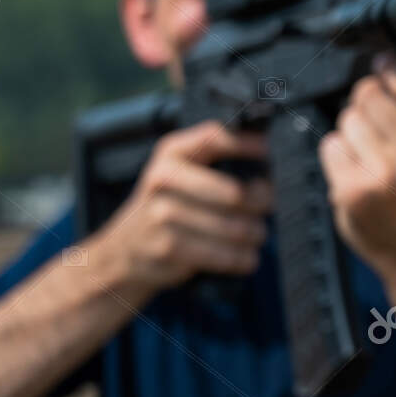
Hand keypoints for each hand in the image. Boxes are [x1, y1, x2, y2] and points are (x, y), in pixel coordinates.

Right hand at [84, 122, 271, 292]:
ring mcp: (162, 215)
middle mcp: (164, 178)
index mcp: (172, 152)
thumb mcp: (183, 170)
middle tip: (269, 207)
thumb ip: (218, 155)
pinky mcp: (168, 248)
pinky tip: (246, 256)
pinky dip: (242, 259)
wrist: (124, 249)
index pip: (216, 137)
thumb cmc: (169, 205)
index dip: (249, 145)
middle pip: (236, 193)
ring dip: (256, 235)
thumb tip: (271, 151)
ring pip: (235, 228)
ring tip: (257, 234)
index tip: (271, 152)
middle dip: (263, 203)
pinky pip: (223, 255)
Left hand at [318, 53, 395, 281]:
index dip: (390, 67)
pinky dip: (341, 154)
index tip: (384, 64)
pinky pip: (331, 147)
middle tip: (380, 120)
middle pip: (368, 94)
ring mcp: (383, 178)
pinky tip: (361, 170)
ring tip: (374, 151)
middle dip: (369, 100)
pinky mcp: (352, 194)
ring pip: (347, 119)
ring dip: (355, 129)